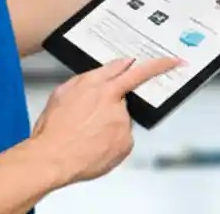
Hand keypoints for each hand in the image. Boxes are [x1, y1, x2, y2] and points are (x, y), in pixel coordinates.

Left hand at [31, 57, 180, 185]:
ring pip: (97, 73)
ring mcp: (74, 87)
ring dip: (107, 77)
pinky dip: (87, 88)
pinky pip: (79, 84)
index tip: (171, 61)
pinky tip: (87, 102)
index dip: (160, 65)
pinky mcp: (59, 94)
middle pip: (118, 66)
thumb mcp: (122, 144)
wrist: (49, 159)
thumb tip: (122, 119)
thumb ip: (126, 123)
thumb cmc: (81, 155)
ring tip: (110, 90)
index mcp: (112, 94)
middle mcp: (93, 85)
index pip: (142, 73)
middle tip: (137, 67)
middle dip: (131, 66)